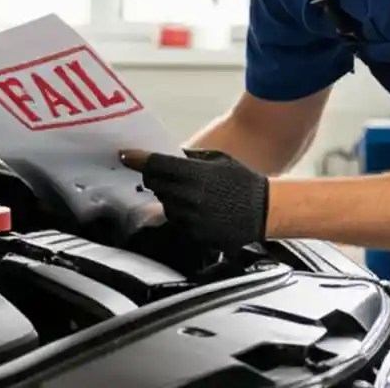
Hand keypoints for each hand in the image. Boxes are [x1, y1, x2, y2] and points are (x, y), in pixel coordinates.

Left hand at [119, 148, 269, 253]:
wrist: (265, 210)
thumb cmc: (241, 180)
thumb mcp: (217, 160)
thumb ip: (189, 158)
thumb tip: (164, 155)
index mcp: (195, 175)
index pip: (156, 165)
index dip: (137, 159)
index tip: (124, 155)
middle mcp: (190, 198)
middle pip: (154, 184)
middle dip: (154, 177)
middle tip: (161, 173)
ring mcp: (191, 219)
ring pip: (163, 204)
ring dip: (167, 196)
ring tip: (187, 192)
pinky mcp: (194, 234)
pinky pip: (175, 220)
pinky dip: (178, 212)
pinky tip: (195, 208)